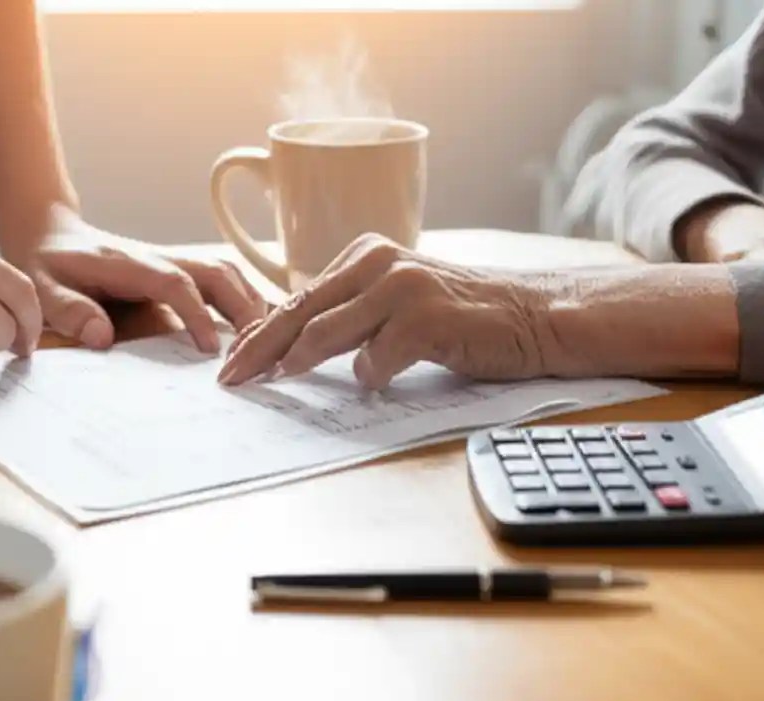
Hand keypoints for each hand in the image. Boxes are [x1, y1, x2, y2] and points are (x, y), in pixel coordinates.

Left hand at [23, 216, 267, 352]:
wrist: (49, 235)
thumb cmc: (47, 266)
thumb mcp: (42, 290)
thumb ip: (69, 311)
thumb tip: (101, 337)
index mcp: (130, 264)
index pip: (176, 282)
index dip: (197, 313)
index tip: (210, 348)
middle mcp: (160, 258)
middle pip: (216, 271)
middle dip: (242, 307)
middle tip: (259, 350)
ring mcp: (173, 262)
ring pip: (226, 272)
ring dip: (249, 302)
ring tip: (266, 342)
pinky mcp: (179, 272)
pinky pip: (221, 281)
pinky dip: (244, 300)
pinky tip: (257, 329)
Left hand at [217, 234, 551, 388]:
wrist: (531, 315)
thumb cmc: (459, 317)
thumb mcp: (395, 304)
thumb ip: (348, 316)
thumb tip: (286, 349)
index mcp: (364, 256)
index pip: (297, 300)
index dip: (259, 334)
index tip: (232, 363)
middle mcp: (378, 262)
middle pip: (299, 312)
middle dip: (259, 349)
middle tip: (231, 379)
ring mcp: (403, 286)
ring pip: (326, 330)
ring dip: (297, 360)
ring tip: (277, 381)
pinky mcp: (427, 316)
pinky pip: (377, 355)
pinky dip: (369, 375)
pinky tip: (376, 380)